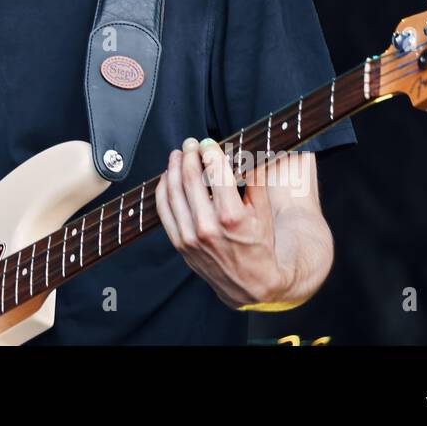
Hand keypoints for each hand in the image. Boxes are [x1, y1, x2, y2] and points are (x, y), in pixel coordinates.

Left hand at [153, 137, 290, 308]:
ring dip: (174, 168)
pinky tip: (168, 177)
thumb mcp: (263, 211)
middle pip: (190, 177)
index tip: (208, 142)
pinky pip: (163, 209)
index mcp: (231, 216)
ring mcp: (190, 236)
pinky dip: (163, 188)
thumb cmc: (259, 245)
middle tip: (191, 143)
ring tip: (178, 155)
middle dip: (190, 155)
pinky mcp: (179, 243)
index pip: (215, 172)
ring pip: (173, 191)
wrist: (251, 283)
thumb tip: (244, 152)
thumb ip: (253, 179)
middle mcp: (207, 226)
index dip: (210, 151)